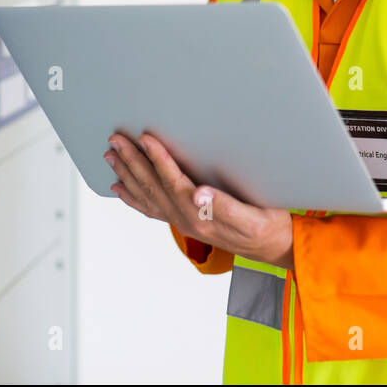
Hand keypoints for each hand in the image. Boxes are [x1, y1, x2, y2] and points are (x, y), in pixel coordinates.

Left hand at [103, 131, 294, 268]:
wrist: (274, 247)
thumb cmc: (267, 226)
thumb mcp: (254, 216)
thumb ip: (225, 206)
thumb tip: (199, 193)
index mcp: (201, 216)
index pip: (173, 182)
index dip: (158, 159)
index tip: (145, 138)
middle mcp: (186, 221)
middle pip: (153, 187)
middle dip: (133, 162)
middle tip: (116, 141)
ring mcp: (183, 222)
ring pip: (148, 196)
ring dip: (128, 174)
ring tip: (112, 156)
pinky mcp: (186, 222)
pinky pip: (152, 209)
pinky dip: (133, 197)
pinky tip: (121, 187)